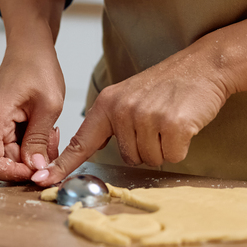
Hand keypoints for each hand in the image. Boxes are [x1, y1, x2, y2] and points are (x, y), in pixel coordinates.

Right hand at [0, 41, 64, 181]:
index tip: (37, 167)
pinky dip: (32, 144)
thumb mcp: (48, 106)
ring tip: (52, 132)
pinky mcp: (0, 124)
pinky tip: (46, 128)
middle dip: (30, 161)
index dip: (13, 173)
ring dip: (34, 152)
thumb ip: (39, 140)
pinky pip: (14, 145)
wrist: (30, 47)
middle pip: (2, 162)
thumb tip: (36, 169)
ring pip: (11, 156)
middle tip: (52, 145)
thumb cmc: (38, 68)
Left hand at [33, 43, 232, 185]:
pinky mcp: (172, 125)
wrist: (203, 66)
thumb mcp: (129, 97)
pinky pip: (172, 156)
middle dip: (146, 147)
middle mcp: (122, 110)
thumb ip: (111, 122)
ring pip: (150, 159)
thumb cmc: (167, 86)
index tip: (44, 179)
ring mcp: (146, 117)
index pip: (80, 141)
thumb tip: (93, 150)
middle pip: (129, 158)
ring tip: (170, 120)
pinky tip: (184, 124)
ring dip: (164, 147)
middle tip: (159, 121)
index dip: (62, 164)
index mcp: (107, 104)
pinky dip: (181, 146)